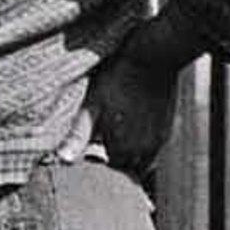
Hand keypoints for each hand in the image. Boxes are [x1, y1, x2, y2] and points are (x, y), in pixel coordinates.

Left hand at [82, 24, 186, 179]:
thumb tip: (62, 160)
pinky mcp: (167, 128)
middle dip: (112, 163)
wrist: (154, 55)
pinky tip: (129, 127)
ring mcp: (159, 140)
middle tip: (98, 146)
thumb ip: (78, 135)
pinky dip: (139, 145)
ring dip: (127, 156)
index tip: (87, 150)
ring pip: (140, 161)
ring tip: (114, 137)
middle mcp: (146, 150)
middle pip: (126, 170)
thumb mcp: (93, 105)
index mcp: (124, 148)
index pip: (108, 174)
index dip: (95, 165)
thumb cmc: (119, 77)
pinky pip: (151, 149)